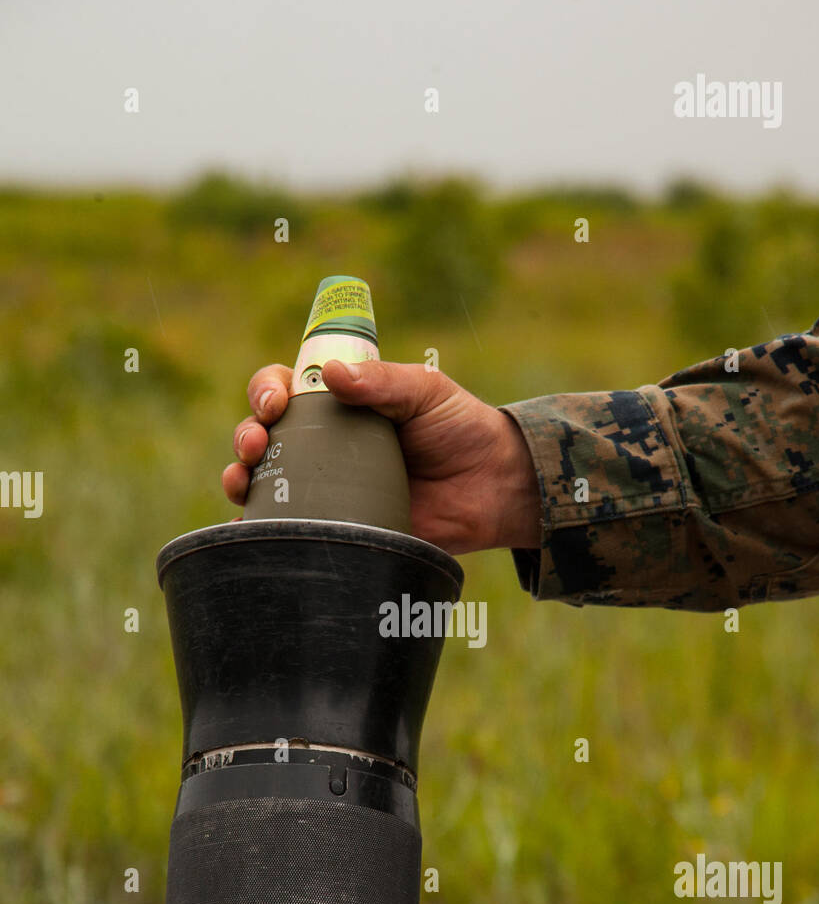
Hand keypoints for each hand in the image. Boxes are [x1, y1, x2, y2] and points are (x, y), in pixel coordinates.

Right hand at [222, 360, 541, 554]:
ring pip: (264, 481)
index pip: (284, 389)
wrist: (493, 489)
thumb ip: (382, 382)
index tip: (276, 402)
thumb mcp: (424, 392)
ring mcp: (326, 489)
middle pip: (262, 435)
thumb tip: (329, 374)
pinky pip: (291, 529)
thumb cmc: (461, 429)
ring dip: (241, 477)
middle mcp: (323, 444)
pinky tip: (251, 526)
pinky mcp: (339, 527)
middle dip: (246, 435)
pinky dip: (263, 528)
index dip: (266, 391)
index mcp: (338, 404)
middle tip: (259, 443)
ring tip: (244, 479)